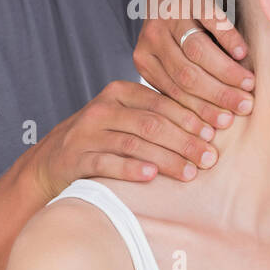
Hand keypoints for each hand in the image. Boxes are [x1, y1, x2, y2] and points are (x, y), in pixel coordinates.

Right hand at [30, 80, 218, 202]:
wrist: (53, 161)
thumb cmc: (103, 138)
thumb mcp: (125, 118)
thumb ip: (156, 115)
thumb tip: (209, 123)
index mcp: (119, 92)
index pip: (162, 102)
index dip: (191, 117)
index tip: (216, 131)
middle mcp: (102, 109)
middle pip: (152, 123)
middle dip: (185, 141)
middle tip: (209, 157)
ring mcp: (87, 134)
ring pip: (134, 143)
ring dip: (166, 159)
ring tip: (190, 172)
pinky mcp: (76, 158)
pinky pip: (107, 163)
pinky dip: (131, 169)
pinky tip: (152, 177)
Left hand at [133, 0, 255, 132]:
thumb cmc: (176, 26)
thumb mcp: (167, 54)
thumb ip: (180, 82)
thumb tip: (206, 126)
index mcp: (144, 58)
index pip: (173, 93)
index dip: (198, 112)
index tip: (219, 129)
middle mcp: (153, 36)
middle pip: (186, 76)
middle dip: (217, 96)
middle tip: (243, 109)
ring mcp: (172, 15)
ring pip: (198, 53)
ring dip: (226, 72)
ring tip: (248, 86)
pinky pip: (211, 21)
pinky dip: (228, 39)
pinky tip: (243, 54)